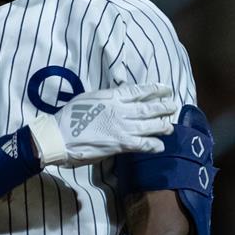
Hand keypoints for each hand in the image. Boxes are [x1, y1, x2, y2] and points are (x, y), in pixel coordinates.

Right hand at [28, 84, 180, 166]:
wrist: (61, 136)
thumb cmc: (70, 116)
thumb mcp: (90, 98)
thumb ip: (107, 97)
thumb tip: (118, 95)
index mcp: (113, 97)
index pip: (139, 91)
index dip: (154, 89)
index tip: (165, 88)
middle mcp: (121, 110)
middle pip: (148, 108)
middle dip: (163, 107)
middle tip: (174, 106)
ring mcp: (122, 127)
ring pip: (149, 125)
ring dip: (162, 125)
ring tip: (170, 126)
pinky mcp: (121, 144)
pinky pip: (142, 144)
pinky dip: (153, 145)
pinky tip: (160, 146)